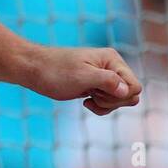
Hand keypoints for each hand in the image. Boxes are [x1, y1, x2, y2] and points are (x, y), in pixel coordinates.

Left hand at [27, 46, 142, 115]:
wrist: (32, 69)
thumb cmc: (55, 71)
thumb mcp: (82, 76)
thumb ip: (107, 81)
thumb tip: (128, 90)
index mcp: (112, 60)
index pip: (135, 86)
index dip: (120, 95)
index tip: (98, 91)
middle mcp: (111, 67)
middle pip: (131, 95)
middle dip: (112, 101)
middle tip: (91, 93)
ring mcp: (104, 77)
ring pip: (121, 100)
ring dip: (105, 105)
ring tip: (87, 96)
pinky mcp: (96, 87)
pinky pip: (110, 103)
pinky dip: (100, 107)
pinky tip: (86, 102)